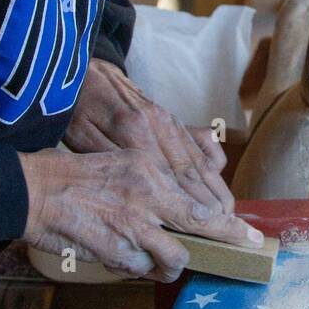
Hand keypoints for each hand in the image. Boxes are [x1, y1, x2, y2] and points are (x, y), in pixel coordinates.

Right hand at [20, 147, 260, 281]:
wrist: (34, 190)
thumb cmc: (79, 176)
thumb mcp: (125, 163)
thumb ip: (158, 184)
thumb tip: (188, 209)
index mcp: (151, 171)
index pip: (200, 202)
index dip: (229, 224)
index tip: (251, 236)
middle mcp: (147, 196)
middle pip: (200, 227)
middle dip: (224, 243)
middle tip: (238, 253)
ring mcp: (131, 225)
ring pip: (175, 257)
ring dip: (172, 263)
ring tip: (162, 259)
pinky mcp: (114, 249)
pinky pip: (141, 270)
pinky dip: (138, 268)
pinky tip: (126, 256)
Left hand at [65, 58, 243, 232]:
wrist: (88, 77)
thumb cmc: (80, 113)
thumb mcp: (82, 140)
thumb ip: (109, 164)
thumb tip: (132, 197)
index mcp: (135, 133)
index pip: (171, 177)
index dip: (192, 206)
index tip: (206, 229)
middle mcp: (160, 127)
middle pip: (194, 173)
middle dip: (213, 205)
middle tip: (225, 231)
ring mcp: (172, 122)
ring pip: (202, 160)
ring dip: (217, 189)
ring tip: (227, 215)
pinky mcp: (176, 118)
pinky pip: (204, 140)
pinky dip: (215, 161)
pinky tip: (218, 181)